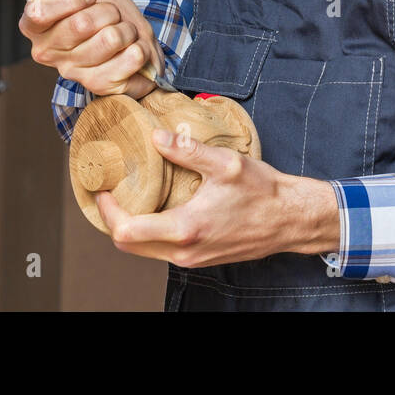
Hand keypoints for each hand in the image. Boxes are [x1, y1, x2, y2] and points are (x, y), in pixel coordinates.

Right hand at [17, 0, 163, 97]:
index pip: (39, 11)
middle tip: (111, 14)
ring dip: (126, 29)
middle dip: (107, 10)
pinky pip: (127, 61)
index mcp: (35, 27)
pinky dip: (138, 49)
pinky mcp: (100, 86)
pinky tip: (132, 51)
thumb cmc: (101, 10)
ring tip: (123, 32)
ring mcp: (73, 72)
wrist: (132, 36)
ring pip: (109, 39)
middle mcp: (48, 53)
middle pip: (81, 23)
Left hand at [95, 126, 340, 266]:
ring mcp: (191, 258)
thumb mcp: (226, 164)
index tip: (104, 189)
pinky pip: (160, 249)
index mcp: (186, 228)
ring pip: (143, 249)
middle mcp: (184, 251)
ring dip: (130, 225)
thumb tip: (155, 136)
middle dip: (112, 218)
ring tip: (129, 195)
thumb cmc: (263, 192)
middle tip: (110, 190)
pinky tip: (154, 207)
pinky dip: (149, 231)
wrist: (290, 219)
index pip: (126, 230)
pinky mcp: (199, 258)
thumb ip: (187, 150)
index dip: (107, 210)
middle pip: (128, 244)